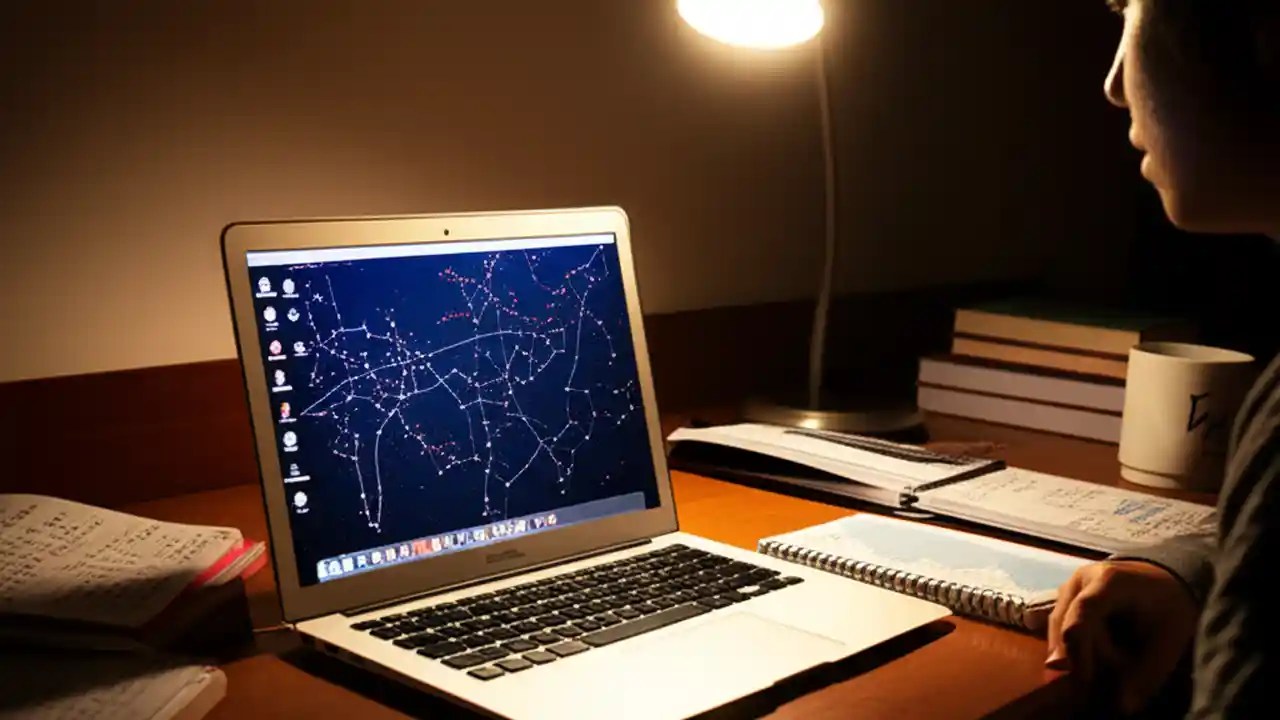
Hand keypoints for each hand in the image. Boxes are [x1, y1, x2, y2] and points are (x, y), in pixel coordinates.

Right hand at [1045, 560, 1198, 713]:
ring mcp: (1067, 588)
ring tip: (1113, 659)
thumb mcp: (1169, 639)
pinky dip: (1074, 648)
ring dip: (1082, 653)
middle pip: (1068, 627)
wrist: (1163, 579)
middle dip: (1088, 656)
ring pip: (1060, 631)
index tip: (1085, 680)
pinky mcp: (1062, 599)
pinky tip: (1091, 657)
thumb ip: (1148, 672)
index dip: (1079, 648)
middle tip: (1120, 668)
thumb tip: (1123, 707)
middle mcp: (1080, 580)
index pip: (1084, 612)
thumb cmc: (1169, 605)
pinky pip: (1059, 629)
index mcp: (1109, 581)